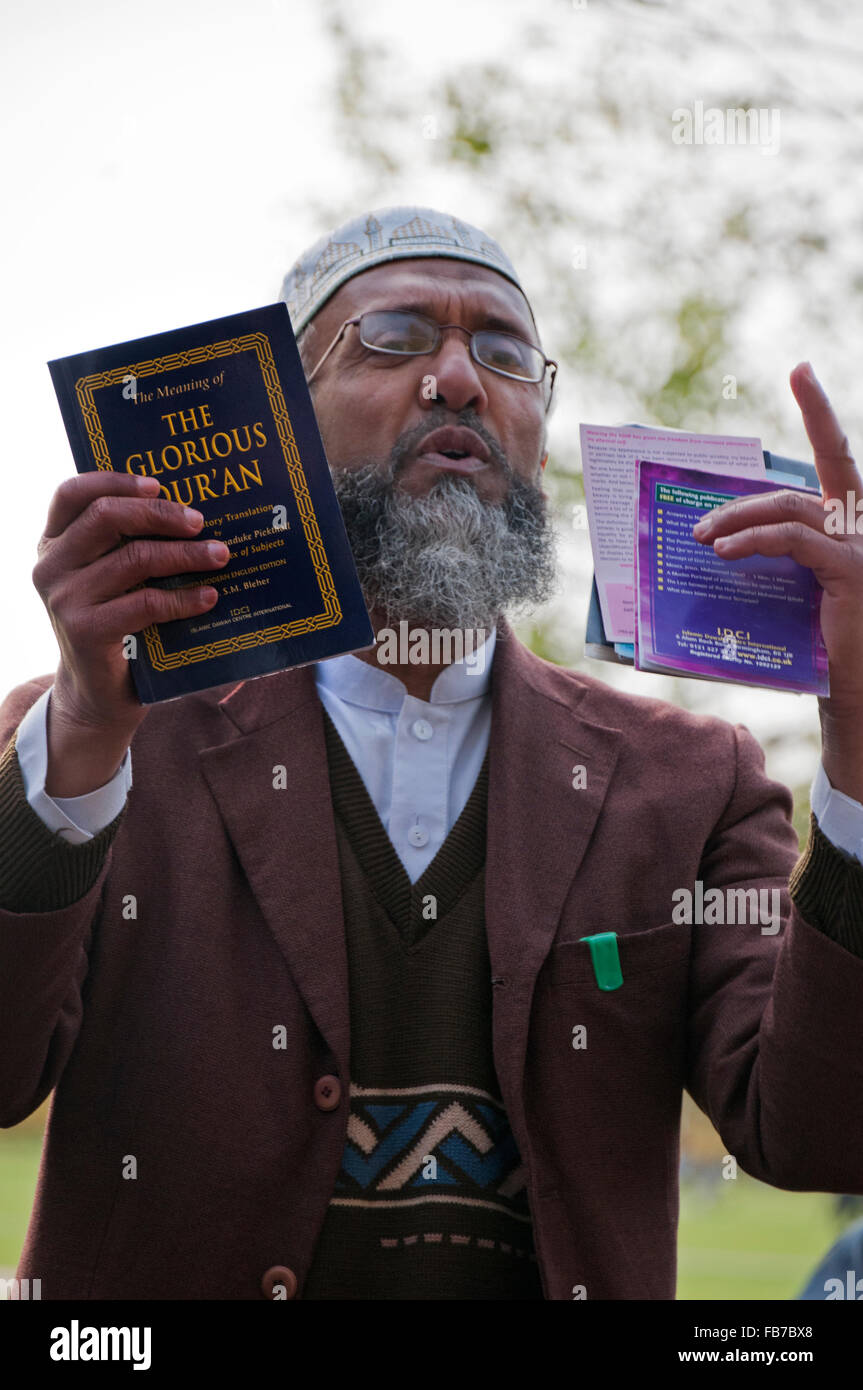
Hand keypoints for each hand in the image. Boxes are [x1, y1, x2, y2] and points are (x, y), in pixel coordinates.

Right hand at [32, 472, 229, 793]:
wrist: (99, 692)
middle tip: (201, 522)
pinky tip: (209, 597)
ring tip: (220, 556)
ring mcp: (64, 599)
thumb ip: (129, 543)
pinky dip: (184, 598)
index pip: (73, 493)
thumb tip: (191, 509)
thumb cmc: (117, 622)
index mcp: (54, 542)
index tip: (159, 485)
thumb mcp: (113, 578)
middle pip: (106, 517)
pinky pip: (145, 603)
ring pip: (134, 559)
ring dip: (185, 555)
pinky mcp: (85, 631)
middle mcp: (51, 566)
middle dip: (160, 514)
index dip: (115, 480)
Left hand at [692, 363, 862, 798]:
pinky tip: (723, 551)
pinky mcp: (853, 569)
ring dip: (738, 520)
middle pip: (803, 486)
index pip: (836, 459)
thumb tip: (716, 539)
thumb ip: (777, 557)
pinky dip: (754, 540)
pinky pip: (794, 540)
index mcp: (854, 526)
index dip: (819, 410)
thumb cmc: (823, 653)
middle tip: (705, 514)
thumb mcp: (796, 593)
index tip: (800, 370)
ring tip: (701, 540)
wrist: (858, 700)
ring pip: (792, 508)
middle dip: (746, 494)